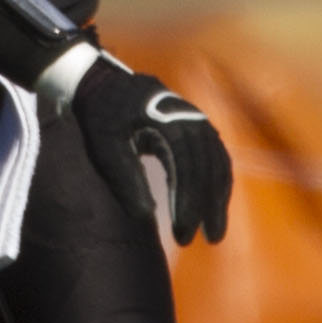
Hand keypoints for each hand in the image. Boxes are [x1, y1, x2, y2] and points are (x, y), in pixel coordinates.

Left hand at [68, 56, 231, 244]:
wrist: (104, 83)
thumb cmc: (101, 116)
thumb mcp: (105, 145)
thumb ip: (125, 177)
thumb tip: (147, 216)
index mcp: (166, 120)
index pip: (185, 166)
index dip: (187, 202)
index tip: (183, 234)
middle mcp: (189, 118)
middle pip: (207, 167)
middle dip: (207, 206)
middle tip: (204, 240)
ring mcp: (197, 119)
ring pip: (218, 162)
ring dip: (219, 198)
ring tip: (214, 232)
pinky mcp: (198, 125)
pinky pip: (217, 156)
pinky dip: (219, 182)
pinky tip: (216, 205)